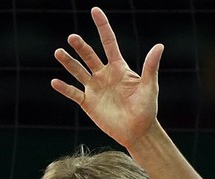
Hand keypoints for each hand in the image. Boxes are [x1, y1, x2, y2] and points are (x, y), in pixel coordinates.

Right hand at [51, 7, 163, 150]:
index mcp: (119, 67)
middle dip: (81, 46)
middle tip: (72, 38)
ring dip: (69, 62)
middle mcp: (104, 74)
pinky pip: (73, 93)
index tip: (95, 10)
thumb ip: (150, 67)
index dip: (102, 26)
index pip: (108, 42)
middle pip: (90, 55)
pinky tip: (55, 82)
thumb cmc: (146, 109)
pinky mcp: (88, 103)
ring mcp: (94, 88)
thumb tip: (159, 46)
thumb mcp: (149, 87)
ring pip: (78, 71)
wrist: (138, 131)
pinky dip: (64, 88)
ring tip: (58, 52)